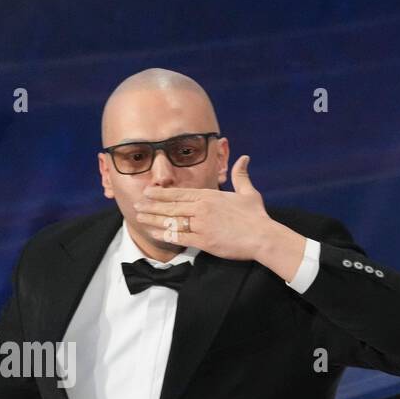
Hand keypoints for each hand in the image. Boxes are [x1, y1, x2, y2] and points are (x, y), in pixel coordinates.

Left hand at [133, 154, 282, 260]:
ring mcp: (202, 225)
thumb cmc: (256, 216)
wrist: (263, 236)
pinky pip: (179, 237)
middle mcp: (202, 208)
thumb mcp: (248, 192)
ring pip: (172, 221)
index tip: (148, 192)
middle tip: (136, 205)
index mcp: (210, 196)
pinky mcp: (204, 241)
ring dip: (153, 219)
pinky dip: (165, 235)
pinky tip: (153, 233)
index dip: (161, 193)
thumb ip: (241, 175)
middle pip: (171, 206)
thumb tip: (244, 157)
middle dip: (151, 206)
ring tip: (139, 218)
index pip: (180, 193)